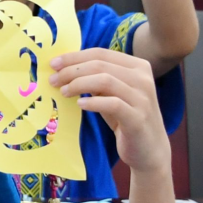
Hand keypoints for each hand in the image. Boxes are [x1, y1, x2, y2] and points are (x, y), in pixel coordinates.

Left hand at [49, 48, 170, 174]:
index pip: (100, 53)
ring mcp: (142, 98)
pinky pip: (113, 104)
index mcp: (138, 66)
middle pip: (100, 65)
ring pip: (105, 80)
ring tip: (64, 92)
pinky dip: (93, 102)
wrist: (149, 149)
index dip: (74, 56)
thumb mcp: (112, 93)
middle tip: (53, 80)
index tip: (54, 64)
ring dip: (79, 84)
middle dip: (72, 70)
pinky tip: (80, 104)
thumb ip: (96, 78)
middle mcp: (143, 78)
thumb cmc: (125, 117)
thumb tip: (63, 67)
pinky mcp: (138, 118)